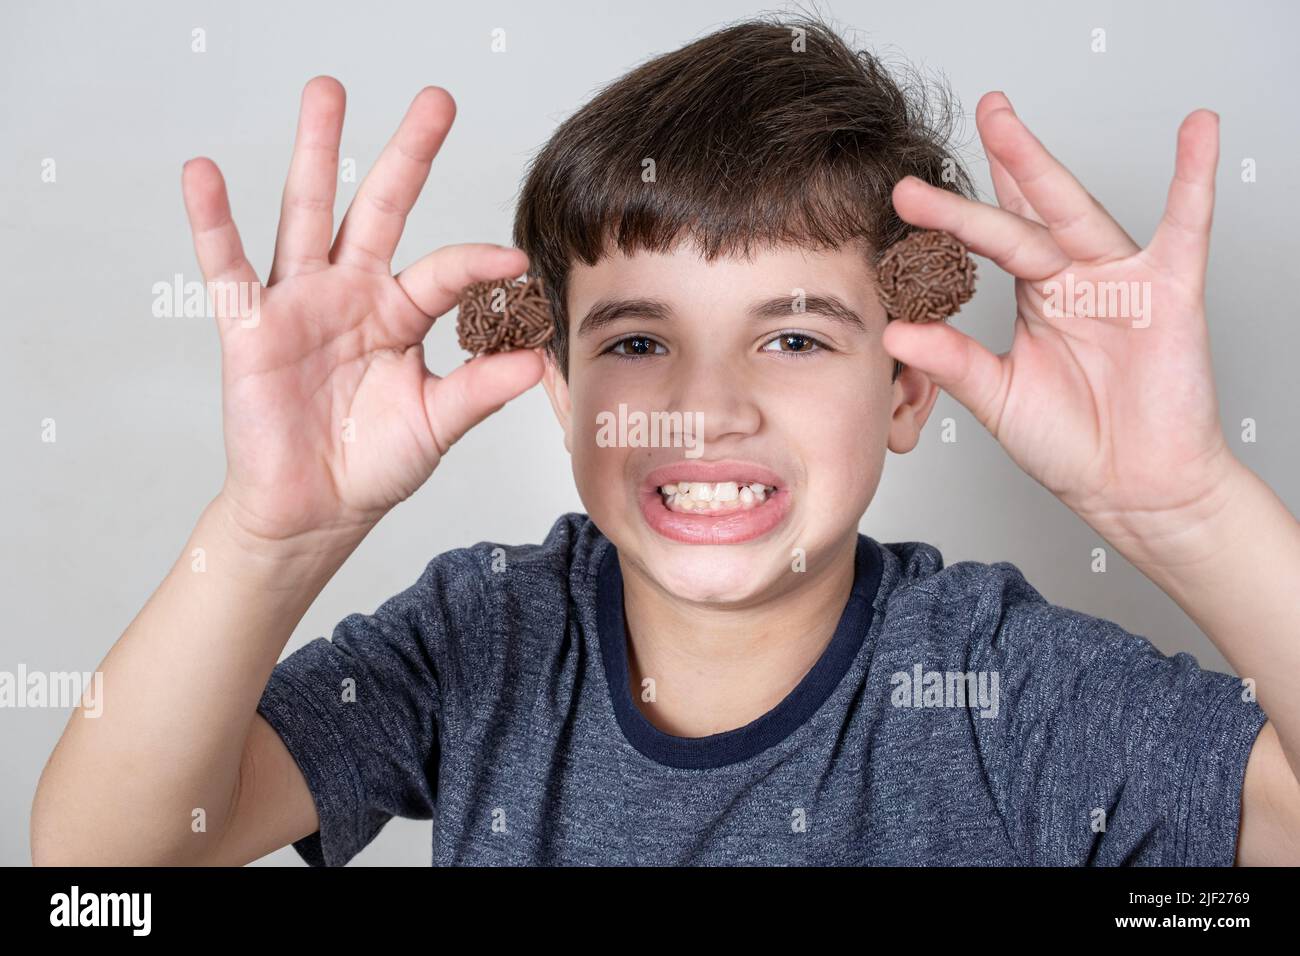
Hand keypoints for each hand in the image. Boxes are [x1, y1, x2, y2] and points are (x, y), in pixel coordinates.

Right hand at [182, 77, 542, 545]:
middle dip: (408, 155)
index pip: (445, 272)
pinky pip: (228, 267)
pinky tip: (203, 173)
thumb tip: (538, 362)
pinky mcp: (251, 327)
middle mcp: (353, 293)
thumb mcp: (437, 423)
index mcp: (401, 314)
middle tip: (438, 99)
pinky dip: (212, 222)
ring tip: (327, 91)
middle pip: (381, 209)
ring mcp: (301, 302)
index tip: (514, 261)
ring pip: (309, 214)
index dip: (478, 263)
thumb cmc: (375, 462)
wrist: (316, 509)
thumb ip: (480, 389)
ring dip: (317, 154)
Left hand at [885, 91, 1239, 556]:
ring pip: (1077, 211)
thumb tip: (894, 333)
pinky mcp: (1168, 293)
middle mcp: (1074, 278)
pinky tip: (1196, 131)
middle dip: (1002, 163)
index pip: (989, 242)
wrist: (1131, 488)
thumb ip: (952, 361)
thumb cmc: (1073, 444)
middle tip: (977, 112)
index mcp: (1035, 296)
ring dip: (1042, 166)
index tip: (904, 197)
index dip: (950, 217)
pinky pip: (1187, 228)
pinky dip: (1194, 180)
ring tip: (1008, 121)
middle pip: (1029, 211)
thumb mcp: (998, 397)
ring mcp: (1120, 280)